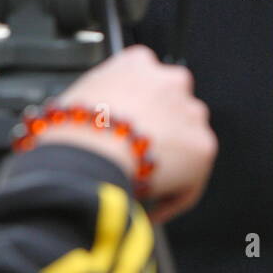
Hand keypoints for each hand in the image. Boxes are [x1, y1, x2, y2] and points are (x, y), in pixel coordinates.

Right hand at [37, 45, 217, 223]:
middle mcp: (171, 80)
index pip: (144, 81)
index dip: (134, 110)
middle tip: (133, 158)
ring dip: (168, 162)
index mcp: (137, 63)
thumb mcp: (76, 100)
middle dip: (157, 132)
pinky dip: (174, 196)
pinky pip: (190, 179)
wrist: (85, 155)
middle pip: (170, 107)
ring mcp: (190, 112)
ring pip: (185, 140)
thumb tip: (95, 124)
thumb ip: (99, 102)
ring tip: (141, 187)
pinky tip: (151, 209)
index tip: (123, 131)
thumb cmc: (69, 130)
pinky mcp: (202, 147)